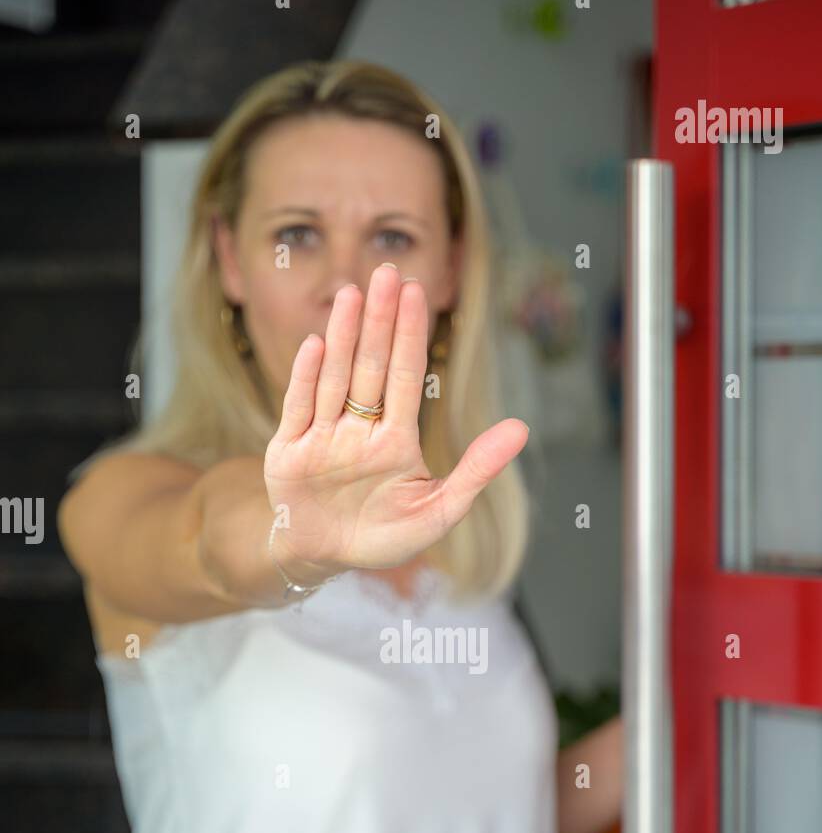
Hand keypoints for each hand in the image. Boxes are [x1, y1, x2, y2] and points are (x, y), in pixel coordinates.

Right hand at [263, 262, 528, 571]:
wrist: (325, 561)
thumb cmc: (382, 539)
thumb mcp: (438, 512)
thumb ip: (477, 471)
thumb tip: (521, 429)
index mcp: (395, 440)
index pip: (405, 378)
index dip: (410, 336)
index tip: (415, 291)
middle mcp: (359, 429)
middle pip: (370, 367)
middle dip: (379, 321)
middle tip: (387, 272)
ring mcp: (323, 436)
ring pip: (335, 378)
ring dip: (343, 336)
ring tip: (352, 294)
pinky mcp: (289, 450)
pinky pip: (299, 408)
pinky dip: (306, 378)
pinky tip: (316, 345)